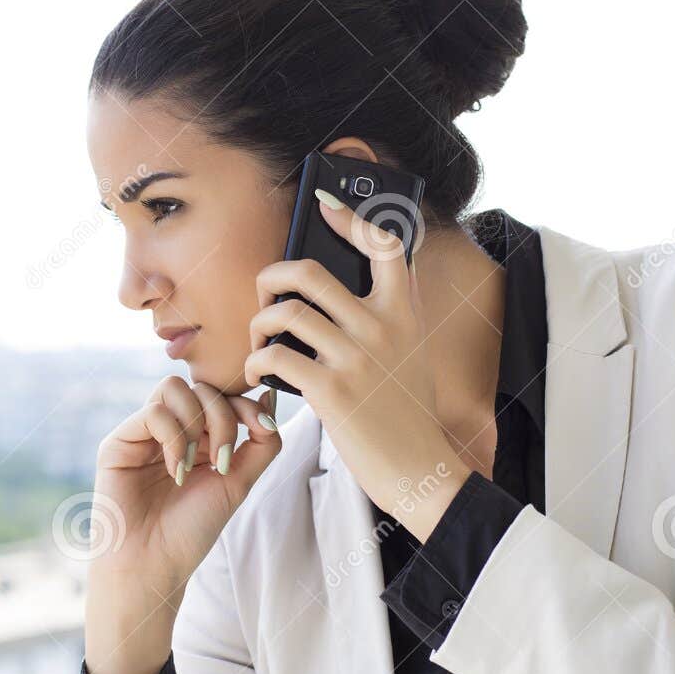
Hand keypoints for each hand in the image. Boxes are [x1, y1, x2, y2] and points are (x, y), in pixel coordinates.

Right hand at [85, 377, 281, 673]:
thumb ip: (260, 442)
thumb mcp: (238, 483)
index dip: (245, 404)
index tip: (261, 429)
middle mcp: (169, 430)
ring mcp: (141, 434)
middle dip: (223, 417)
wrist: (154, 566)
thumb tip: (270, 396)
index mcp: (197, 438)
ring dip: (198, 423)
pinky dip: (173, 438)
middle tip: (224, 461)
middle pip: (200, 386)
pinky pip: (152, 412)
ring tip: (197, 465)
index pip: (221, 394)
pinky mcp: (118, 443)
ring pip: (174, 388)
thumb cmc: (191, 531)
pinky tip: (176, 472)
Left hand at [243, 191, 464, 540]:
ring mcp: (356, 358)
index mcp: (403, 313)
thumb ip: (384, 321)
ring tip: (259, 342)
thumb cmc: (404, 413)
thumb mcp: (409, 354)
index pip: (385, 245)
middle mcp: (381, 327)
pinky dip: (255, 362)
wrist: (419, 469)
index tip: (324, 205)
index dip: (350, 218)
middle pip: (309, 272)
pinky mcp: (332, 391)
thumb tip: (335, 294)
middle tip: (265, 296)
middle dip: (271, 277)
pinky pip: (275, 356)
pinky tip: (258, 374)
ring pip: (285, 312)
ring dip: (258, 324)